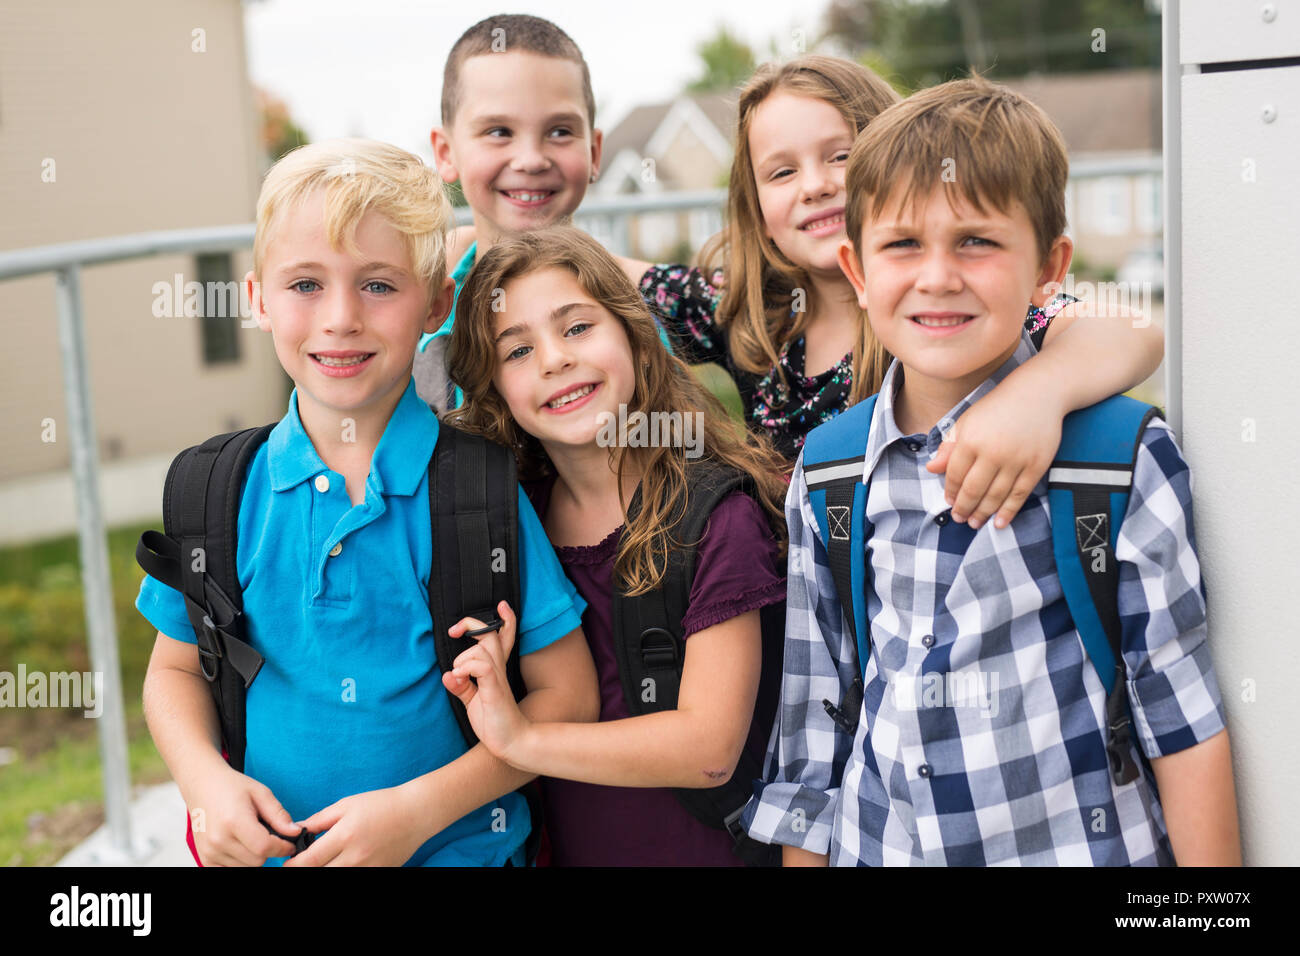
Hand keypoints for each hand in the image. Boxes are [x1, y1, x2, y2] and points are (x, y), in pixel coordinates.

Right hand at [185, 762, 299, 866]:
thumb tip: (295, 833)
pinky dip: (241, 861)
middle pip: (258, 861)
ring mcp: (209, 852)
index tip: (290, 843)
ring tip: (251, 835)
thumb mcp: (261, 793)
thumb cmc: (231, 787)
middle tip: (268, 834)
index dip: (282, 847)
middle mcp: (218, 840)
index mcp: (234, 821)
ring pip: (246, 867)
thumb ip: (279, 815)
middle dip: (269, 850)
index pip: (264, 847)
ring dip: (255, 856)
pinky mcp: (205, 859)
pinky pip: (231, 870)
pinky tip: (241, 844)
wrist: (203, 786)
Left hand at [284, 786, 425, 866]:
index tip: (287, 862)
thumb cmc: (382, 804)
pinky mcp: (379, 873)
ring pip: (336, 878)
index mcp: (344, 836)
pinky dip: (345, 871)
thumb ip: (320, 819)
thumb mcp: (347, 804)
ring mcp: (369, 868)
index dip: (292, 864)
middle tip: (303, 863)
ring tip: (323, 861)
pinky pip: (356, 877)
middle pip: (319, 874)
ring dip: (326, 871)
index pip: (308, 861)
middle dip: (306, 870)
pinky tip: (343, 862)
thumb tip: (297, 831)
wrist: (416, 813)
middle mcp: (355, 857)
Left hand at [442, 600, 531, 763]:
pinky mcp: (495, 690)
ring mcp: (497, 678)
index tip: (500, 605)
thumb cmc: (494, 721)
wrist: (511, 742)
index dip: (504, 618)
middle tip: (453, 631)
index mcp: (494, 669)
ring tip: (458, 675)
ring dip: (463, 657)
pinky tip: (460, 678)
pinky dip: (466, 667)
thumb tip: (447, 674)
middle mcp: (498, 669)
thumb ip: (461, 686)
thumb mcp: (472, 701)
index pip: (502, 636)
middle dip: (471, 624)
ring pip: (482, 647)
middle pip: (490, 634)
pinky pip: (481, 666)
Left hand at [925, 378, 1061, 529]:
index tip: (949, 502)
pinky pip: (1020, 494)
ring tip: (974, 523)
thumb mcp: (967, 421)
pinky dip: (1008, 511)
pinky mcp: (1036, 465)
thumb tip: (931, 468)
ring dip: (983, 513)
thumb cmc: (997, 408)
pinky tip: (999, 523)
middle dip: (964, 508)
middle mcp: (992, 452)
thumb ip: (949, 446)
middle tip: (959, 519)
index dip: (950, 491)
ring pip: (995, 495)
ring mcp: (1016, 460)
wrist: (1038, 394)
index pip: (955, 474)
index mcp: (971, 440)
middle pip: (973, 489)